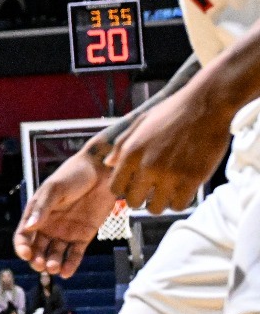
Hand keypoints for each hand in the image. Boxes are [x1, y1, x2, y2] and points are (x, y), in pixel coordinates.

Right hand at [14, 144, 119, 276]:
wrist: (102, 172)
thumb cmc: (74, 174)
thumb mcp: (55, 189)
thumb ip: (42, 207)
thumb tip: (29, 226)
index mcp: (37, 213)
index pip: (24, 235)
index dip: (22, 247)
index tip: (26, 254)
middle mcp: (49, 225)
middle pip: (38, 249)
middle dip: (37, 259)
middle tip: (41, 265)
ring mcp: (66, 232)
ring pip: (55, 254)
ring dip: (52, 263)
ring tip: (55, 268)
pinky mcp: (84, 235)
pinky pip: (74, 254)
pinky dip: (70, 264)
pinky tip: (66, 272)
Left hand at [106, 84, 231, 212]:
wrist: (205, 104)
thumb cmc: (171, 112)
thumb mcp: (139, 124)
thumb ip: (121, 146)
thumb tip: (108, 163)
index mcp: (131, 153)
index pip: (115, 188)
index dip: (124, 189)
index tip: (134, 185)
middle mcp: (147, 166)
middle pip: (134, 202)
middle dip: (141, 199)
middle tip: (151, 191)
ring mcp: (170, 174)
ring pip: (156, 208)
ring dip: (161, 203)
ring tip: (167, 192)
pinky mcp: (192, 179)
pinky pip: (179, 205)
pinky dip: (179, 202)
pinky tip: (182, 191)